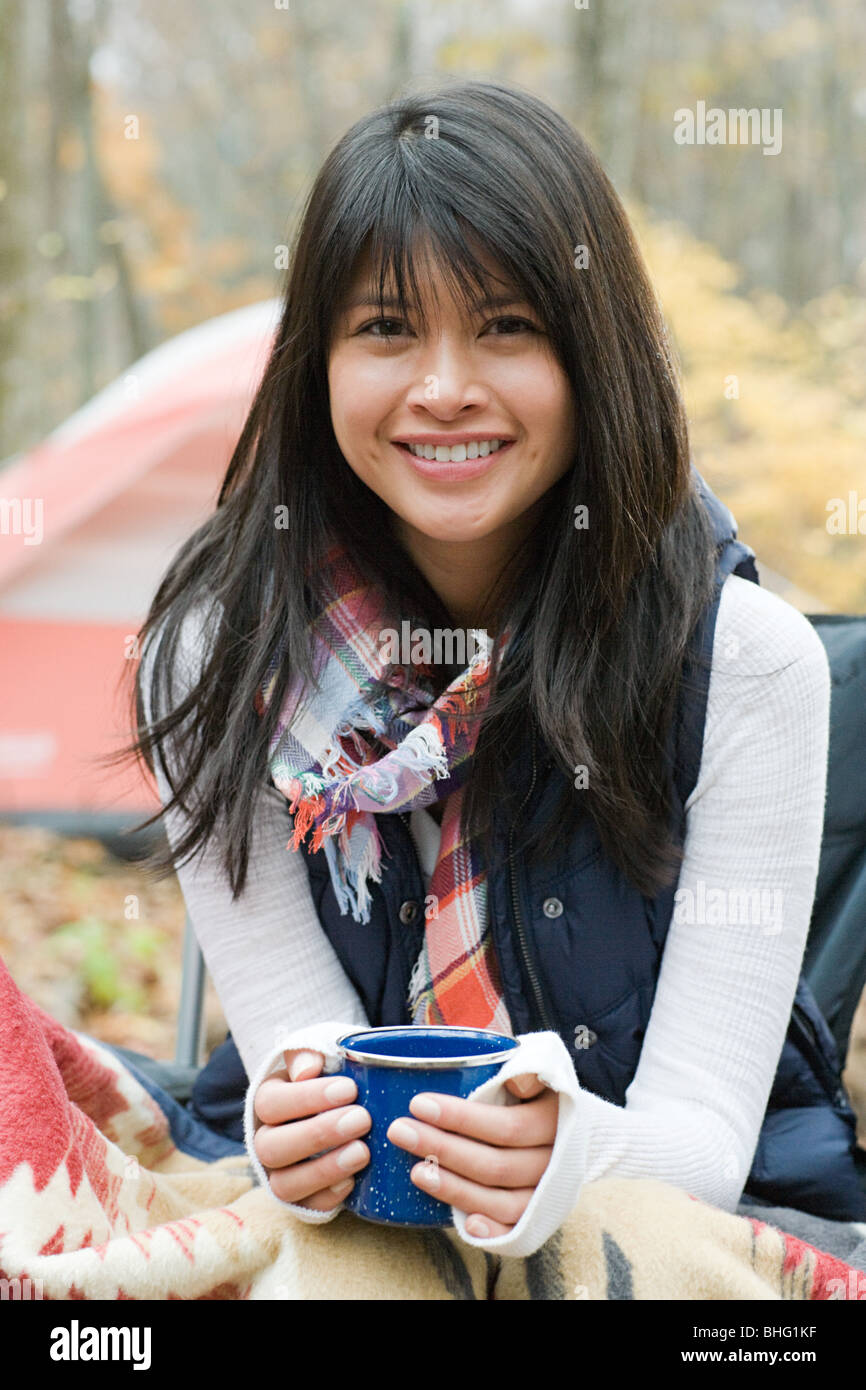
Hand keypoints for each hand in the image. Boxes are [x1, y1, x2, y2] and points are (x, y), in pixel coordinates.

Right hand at [253, 1049, 370, 1211]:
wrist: (342, 1106)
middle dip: (319, 1134)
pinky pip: (307, 1207)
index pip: (272, 1104)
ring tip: (362, 1152)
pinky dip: (328, 1197)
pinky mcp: (301, 1199)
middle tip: (362, 1119)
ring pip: (285, 1184)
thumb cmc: (329, 1077)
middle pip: (272, 1148)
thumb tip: (307, 1070)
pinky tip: (353, 1181)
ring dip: (324, 1170)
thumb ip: (307, 1054)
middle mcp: (265, 1141)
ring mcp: (280, 1174)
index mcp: (267, 1102)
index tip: (349, 1089)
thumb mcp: (319, 1056)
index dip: (308, 1098)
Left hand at [386, 1074, 556, 1237]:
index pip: (508, 1127)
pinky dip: (493, 1231)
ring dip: (455, 1189)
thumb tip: (515, 1082)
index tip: (418, 1104)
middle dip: (443, 1149)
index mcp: (556, 1121)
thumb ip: (528, 1069)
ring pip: (502, 1202)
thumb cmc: (538, 1091)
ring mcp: (546, 1194)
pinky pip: (514, 1231)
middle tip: (400, 1131)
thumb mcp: (541, 1067)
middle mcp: (556, 1162)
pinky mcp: (536, 1217)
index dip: (462, 1118)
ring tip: (416, 1172)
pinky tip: (467, 1225)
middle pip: (496, 1166)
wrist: (565, 1127)